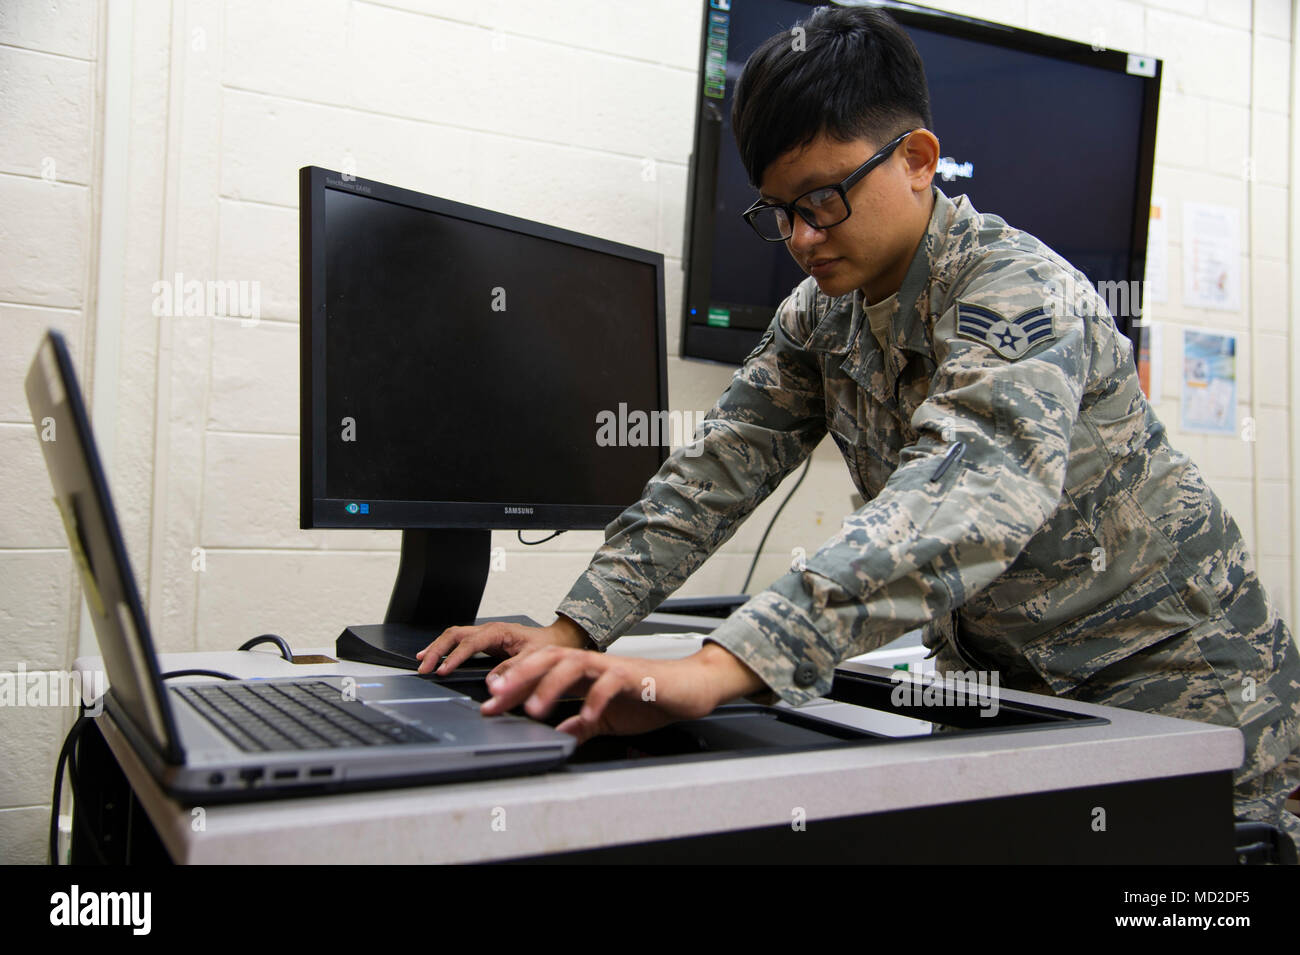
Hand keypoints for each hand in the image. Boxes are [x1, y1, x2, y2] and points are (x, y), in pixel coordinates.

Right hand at [415, 615, 588, 677]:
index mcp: (499, 632)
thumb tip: (492, 681)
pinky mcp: (483, 641)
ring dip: (436, 648)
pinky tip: (434, 657)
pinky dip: (443, 648)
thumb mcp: (533, 659)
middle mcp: (489, 630)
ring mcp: (484, 634)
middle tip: (424, 667)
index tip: (443, 670)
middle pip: (454, 635)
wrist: (555, 641)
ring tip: (422, 661)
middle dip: (437, 650)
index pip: (470, 642)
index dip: (455, 657)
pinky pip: (458, 642)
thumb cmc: (547, 648)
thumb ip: (513, 669)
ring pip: (453, 636)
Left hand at [479, 642, 766, 743]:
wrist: (688, 689)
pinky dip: (593, 702)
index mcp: (581, 673)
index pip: (539, 670)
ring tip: (532, 709)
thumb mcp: (606, 719)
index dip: (512, 683)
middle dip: (518, 678)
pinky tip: (583, 719)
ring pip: (572, 664)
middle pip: (546, 659)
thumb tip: (558, 736)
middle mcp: (592, 664)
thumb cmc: (647, 698)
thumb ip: (581, 725)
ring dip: (549, 686)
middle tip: (495, 699)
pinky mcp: (633, 676)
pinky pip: (608, 685)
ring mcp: (611, 667)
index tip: (489, 702)